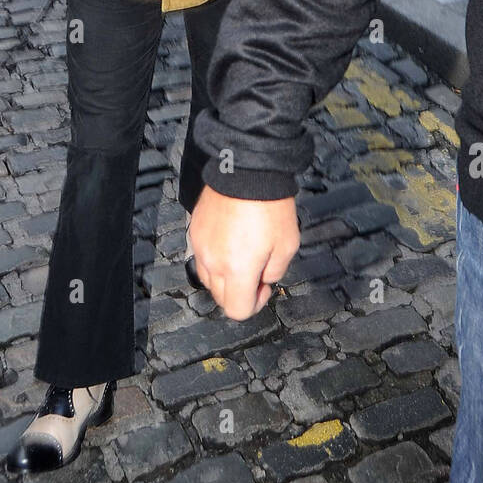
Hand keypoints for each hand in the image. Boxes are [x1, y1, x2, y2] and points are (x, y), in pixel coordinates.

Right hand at [190, 187, 298, 320]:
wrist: (246, 171)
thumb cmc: (268, 205)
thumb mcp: (287, 245)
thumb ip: (275, 272)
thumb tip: (264, 280)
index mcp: (237, 270)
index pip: (238, 310)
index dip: (255, 304)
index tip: (263, 287)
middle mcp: (213, 262)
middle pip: (222, 298)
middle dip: (240, 290)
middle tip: (257, 269)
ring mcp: (200, 247)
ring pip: (209, 279)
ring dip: (226, 276)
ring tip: (243, 254)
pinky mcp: (195, 232)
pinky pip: (203, 257)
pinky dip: (215, 257)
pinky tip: (231, 240)